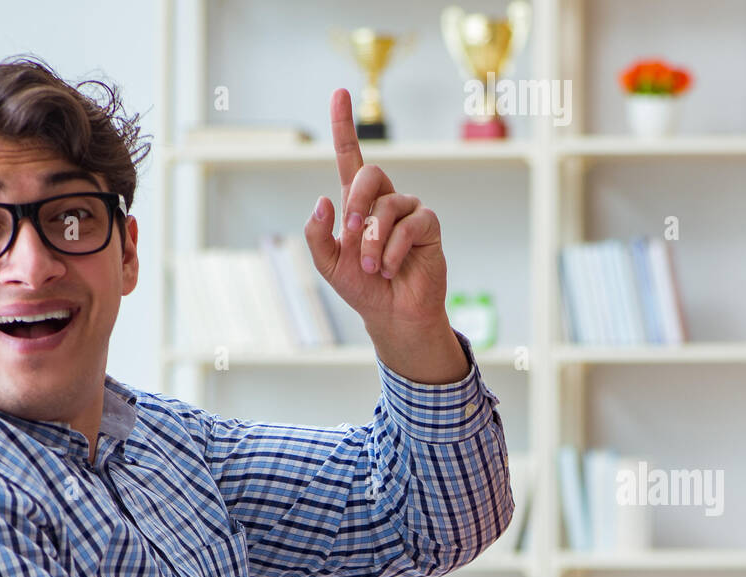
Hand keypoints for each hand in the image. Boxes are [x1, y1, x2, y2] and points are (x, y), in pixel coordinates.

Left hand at [304, 88, 450, 345]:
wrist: (392, 314)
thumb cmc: (361, 288)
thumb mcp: (328, 265)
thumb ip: (318, 235)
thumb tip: (322, 200)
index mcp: (357, 204)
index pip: (350, 157)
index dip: (344, 126)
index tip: (339, 93)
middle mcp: (383, 200)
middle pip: (370, 173)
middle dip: (357, 203)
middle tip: (352, 234)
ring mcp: (408, 211)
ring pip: (387, 206)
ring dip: (372, 242)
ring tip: (371, 268)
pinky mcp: (428, 226)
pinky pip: (409, 225)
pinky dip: (392, 250)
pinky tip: (388, 268)